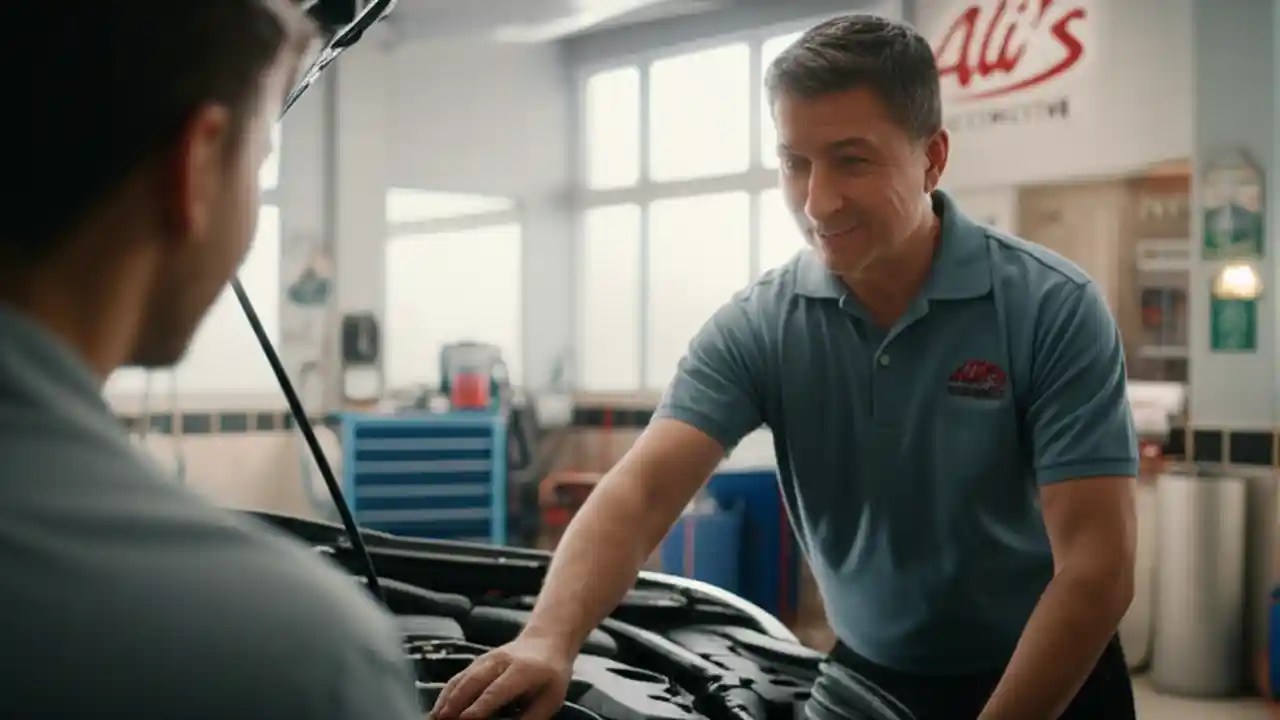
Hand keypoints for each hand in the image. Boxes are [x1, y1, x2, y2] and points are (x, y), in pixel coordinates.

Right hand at [431, 634, 574, 719]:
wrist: (546, 641)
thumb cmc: (550, 676)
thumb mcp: (549, 700)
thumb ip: (529, 719)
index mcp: (523, 671)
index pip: (497, 690)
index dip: (480, 706)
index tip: (466, 719)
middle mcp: (501, 662)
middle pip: (474, 681)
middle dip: (456, 702)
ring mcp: (486, 659)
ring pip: (462, 678)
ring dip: (446, 699)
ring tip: (435, 718)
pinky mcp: (477, 662)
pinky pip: (459, 677)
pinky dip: (446, 693)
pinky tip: (439, 708)